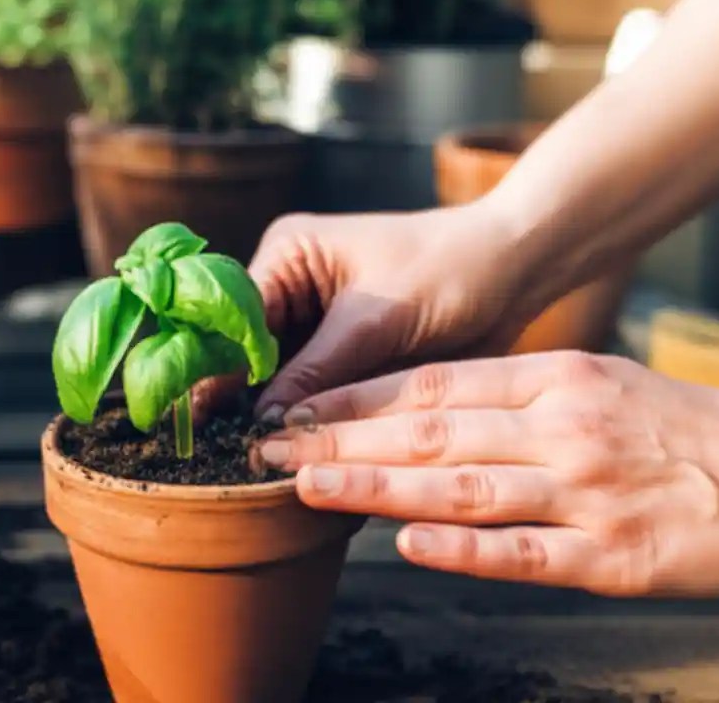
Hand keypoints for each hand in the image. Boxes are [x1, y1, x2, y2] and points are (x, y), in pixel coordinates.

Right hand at [197, 201, 550, 420]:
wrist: (518, 272)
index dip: (217, 369)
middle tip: (224, 453)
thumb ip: (318, 372)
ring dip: (275, 418)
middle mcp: (292, 289)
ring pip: (279, 381)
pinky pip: (316, 395)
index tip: (200, 421)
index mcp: (288, 256)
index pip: (233, 317)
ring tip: (256, 463)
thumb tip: (264, 425)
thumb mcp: (376, 320)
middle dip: (242, 400)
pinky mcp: (346, 358)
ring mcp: (318, 326)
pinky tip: (298, 455)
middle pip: (248, 354)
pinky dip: (311, 422)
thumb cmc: (450, 269)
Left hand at [251, 351, 718, 596]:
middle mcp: (560, 427)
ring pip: (463, 486)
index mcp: (553, 379)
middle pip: (431, 431)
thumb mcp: (595, 382)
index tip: (292, 406)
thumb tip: (424, 414)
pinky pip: (525, 552)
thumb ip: (513, 396)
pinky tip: (407, 543)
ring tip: (307, 483)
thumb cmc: (680, 429)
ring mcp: (584, 491)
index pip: (433, 385)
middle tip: (267, 444)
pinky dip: (464, 548)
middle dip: (340, 437)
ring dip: (377, 485)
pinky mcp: (612, 556)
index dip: (354, 398)